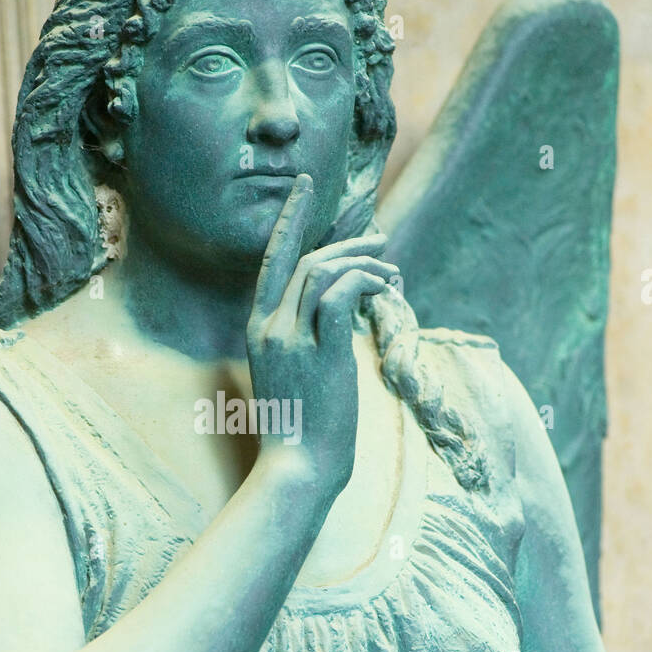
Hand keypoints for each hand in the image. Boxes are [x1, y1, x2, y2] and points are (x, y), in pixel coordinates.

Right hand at [246, 174, 398, 501]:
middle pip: (306, 259)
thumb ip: (314, 334)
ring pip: (324, 271)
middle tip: (383, 243)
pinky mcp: (318, 354)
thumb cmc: (304, 427)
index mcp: (258, 327)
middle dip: (348, 242)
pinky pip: (343, 295)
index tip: (308, 184)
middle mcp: (268, 326)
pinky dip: (367, 284)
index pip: (273, 258)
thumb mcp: (301, 371)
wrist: (299, 466)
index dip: (292, 218)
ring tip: (393, 275)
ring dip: (364, 264)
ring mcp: (290, 339)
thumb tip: (346, 307)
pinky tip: (386, 293)